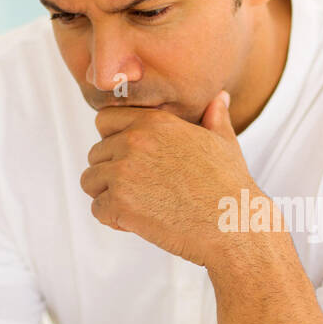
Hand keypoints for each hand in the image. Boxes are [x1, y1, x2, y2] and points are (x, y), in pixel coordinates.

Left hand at [80, 90, 262, 266]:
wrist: (233, 225)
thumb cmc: (230, 187)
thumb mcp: (224, 143)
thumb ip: (215, 117)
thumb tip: (220, 98)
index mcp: (155, 123)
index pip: (104, 121)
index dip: (113, 141)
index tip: (131, 161)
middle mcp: (134, 141)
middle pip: (95, 153)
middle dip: (110, 173)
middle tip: (141, 191)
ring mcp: (124, 172)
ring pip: (90, 181)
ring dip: (108, 196)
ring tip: (138, 206)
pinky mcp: (120, 203)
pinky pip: (97, 210)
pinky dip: (113, 220)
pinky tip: (139, 223)